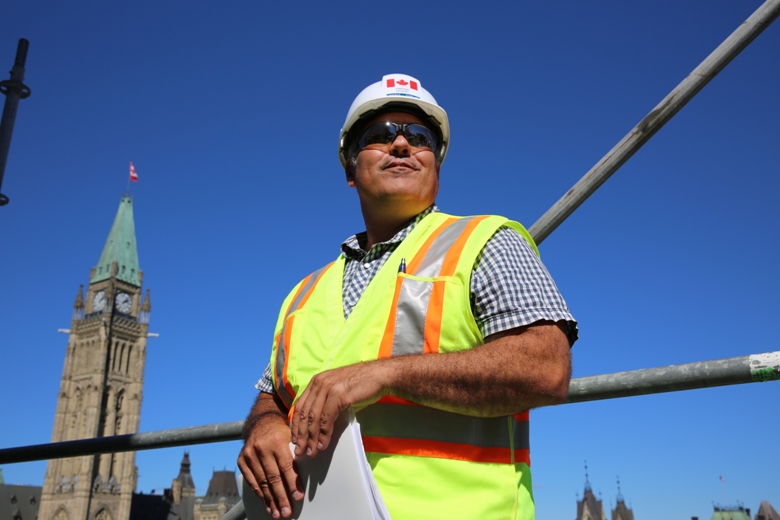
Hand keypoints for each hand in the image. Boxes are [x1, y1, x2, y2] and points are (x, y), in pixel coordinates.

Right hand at [238, 397, 303, 518]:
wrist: (261, 422)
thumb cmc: (282, 432)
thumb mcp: (292, 436)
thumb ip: (299, 452)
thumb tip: (310, 473)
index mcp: (277, 441)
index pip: (286, 466)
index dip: (292, 483)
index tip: (298, 496)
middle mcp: (261, 448)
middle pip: (273, 478)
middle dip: (281, 497)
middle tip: (287, 511)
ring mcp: (249, 454)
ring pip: (261, 482)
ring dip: (270, 500)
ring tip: (277, 513)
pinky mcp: (241, 460)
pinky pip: (251, 481)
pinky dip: (260, 494)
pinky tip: (267, 503)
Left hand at [290, 361, 390, 458]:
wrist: (379, 375)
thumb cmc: (361, 384)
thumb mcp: (338, 390)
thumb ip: (325, 401)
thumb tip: (316, 424)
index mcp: (316, 381)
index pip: (300, 406)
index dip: (296, 425)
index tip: (296, 440)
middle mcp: (319, 383)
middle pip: (304, 413)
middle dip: (301, 435)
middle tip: (300, 451)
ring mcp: (328, 388)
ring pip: (314, 418)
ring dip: (312, 438)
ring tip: (312, 452)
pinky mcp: (338, 395)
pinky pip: (327, 419)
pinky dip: (324, 434)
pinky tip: (323, 444)